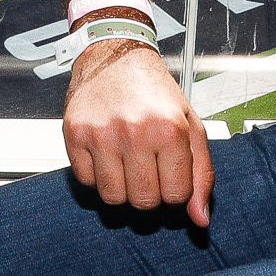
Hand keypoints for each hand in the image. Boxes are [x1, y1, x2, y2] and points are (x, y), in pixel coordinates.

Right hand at [62, 38, 211, 224]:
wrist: (115, 56)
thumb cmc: (155, 92)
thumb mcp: (190, 126)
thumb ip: (201, 175)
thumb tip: (200, 220)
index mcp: (170, 129)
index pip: (177, 196)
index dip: (175, 189)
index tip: (170, 173)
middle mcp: (134, 131)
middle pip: (144, 201)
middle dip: (150, 192)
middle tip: (149, 167)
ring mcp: (101, 134)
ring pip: (113, 198)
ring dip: (122, 188)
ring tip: (127, 163)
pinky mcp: (74, 134)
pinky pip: (86, 181)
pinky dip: (97, 175)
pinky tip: (106, 153)